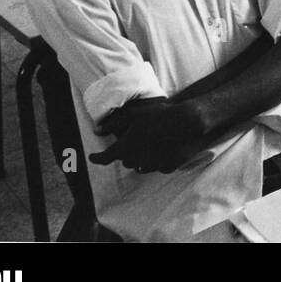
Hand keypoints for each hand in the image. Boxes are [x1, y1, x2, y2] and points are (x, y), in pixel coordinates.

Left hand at [90, 97, 206, 173]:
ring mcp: (153, 165)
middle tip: (133, 141)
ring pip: (141, 166)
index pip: (106, 157)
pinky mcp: (167, 167)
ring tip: (150, 144)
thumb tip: (97, 130)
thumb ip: (114, 124)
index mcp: (126, 147)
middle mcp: (137, 159)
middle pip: (125, 161)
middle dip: (126, 153)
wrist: (188, 122)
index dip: (97, 158)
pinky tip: (164, 149)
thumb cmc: (159, 115)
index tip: (92, 157)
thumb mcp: (134, 114)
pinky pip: (157, 167)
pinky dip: (157, 161)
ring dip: (141, 158)